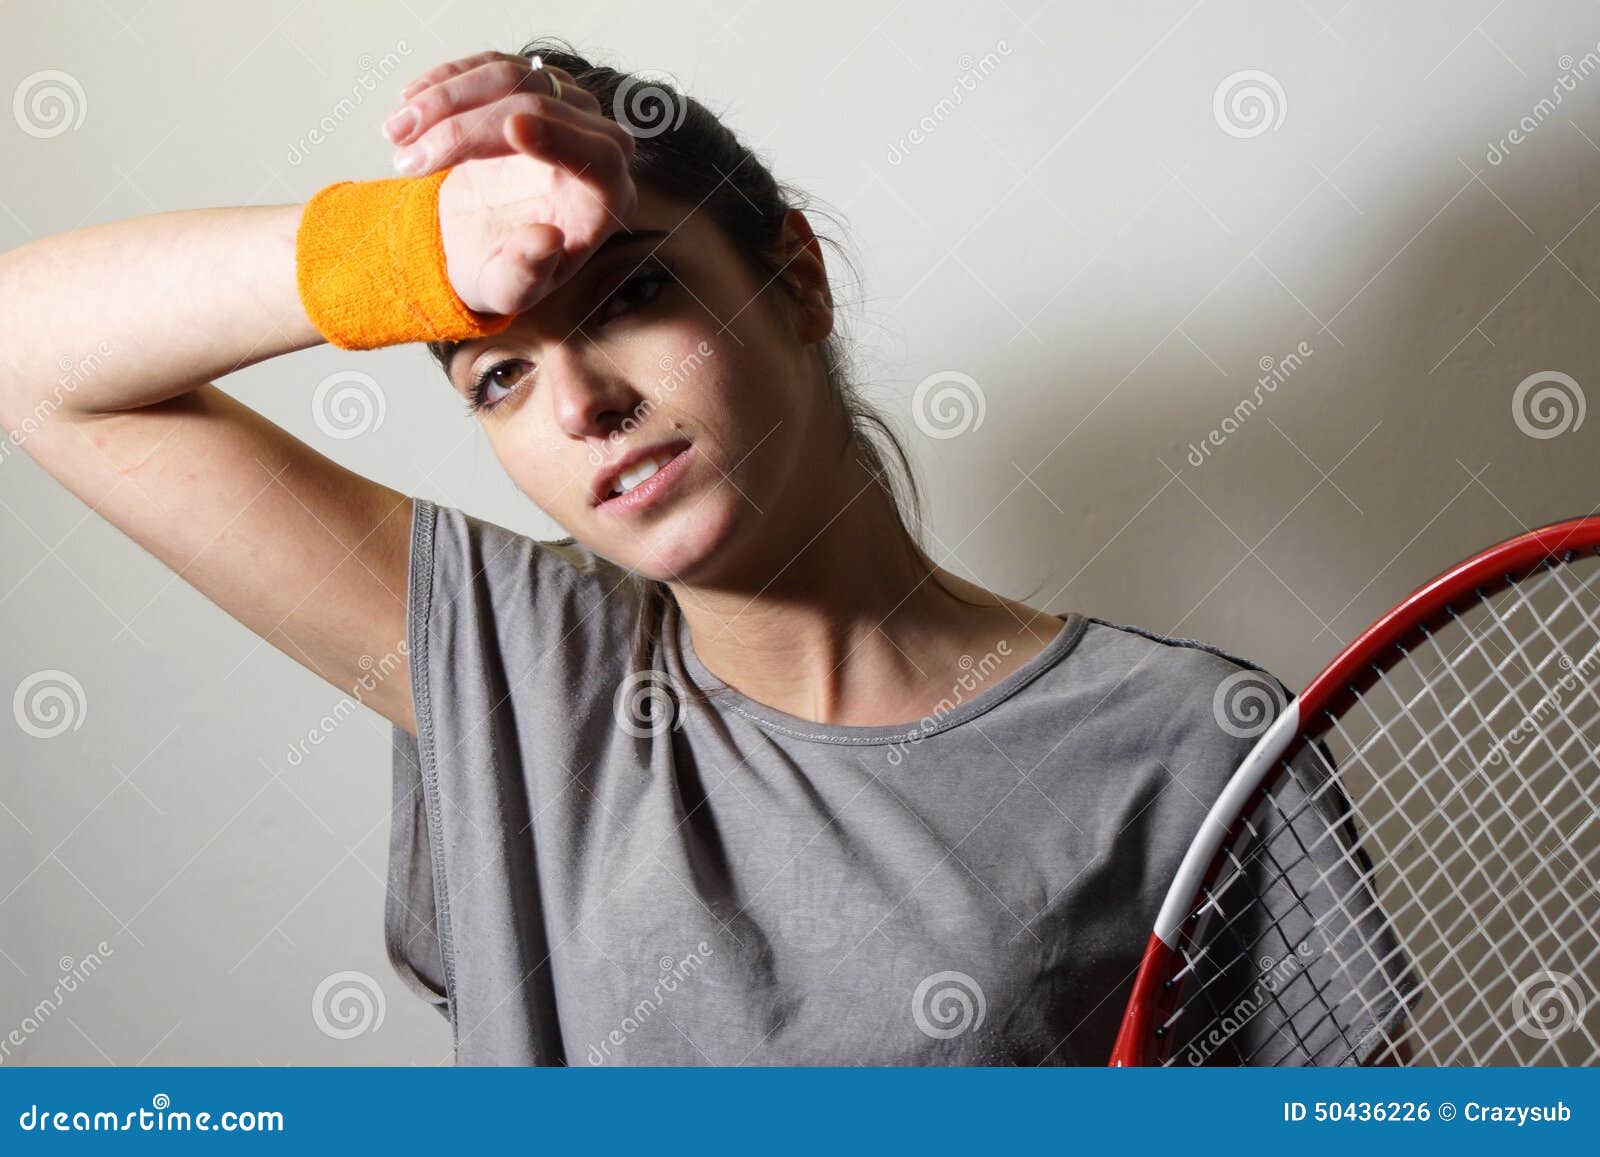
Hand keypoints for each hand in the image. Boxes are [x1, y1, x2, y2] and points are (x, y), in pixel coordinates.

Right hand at [384, 51, 639, 316]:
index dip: (562, 137)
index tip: (513, 127)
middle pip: (544, 109)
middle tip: (408, 161)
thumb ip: (527, 272)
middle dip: (467, 129)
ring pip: (512, 77)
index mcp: (605, 201)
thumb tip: (548, 241)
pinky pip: (491, 66)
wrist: (476, 245)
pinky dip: (445, 81)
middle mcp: (596, 146)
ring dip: (446, 100)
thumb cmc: (499, 271)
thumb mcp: (507, 290)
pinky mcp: (531, 89)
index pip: (602, 156)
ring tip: (395, 134)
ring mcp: (565, 110)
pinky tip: (409, 103)